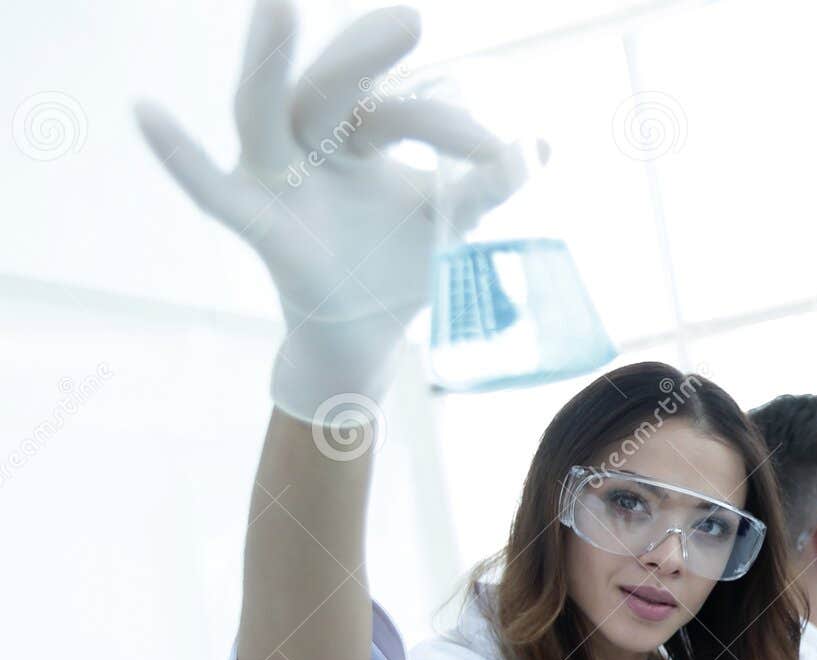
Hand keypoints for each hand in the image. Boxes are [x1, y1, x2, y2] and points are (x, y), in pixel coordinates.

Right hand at [134, 1, 524, 419]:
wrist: (368, 337)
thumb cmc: (396, 267)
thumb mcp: (448, 224)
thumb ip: (484, 188)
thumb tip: (538, 147)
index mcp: (355, 138)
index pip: (397, 111)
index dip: (448, 127)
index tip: (499, 153)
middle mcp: (309, 146)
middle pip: (332, 89)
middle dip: (367, 54)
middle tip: (411, 20)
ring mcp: (277, 180)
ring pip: (266, 112)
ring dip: (267, 61)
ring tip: (278, 6)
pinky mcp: (259, 224)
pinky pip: (212, 191)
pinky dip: (178, 155)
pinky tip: (147, 114)